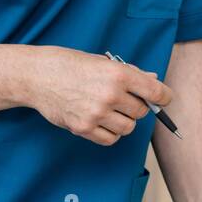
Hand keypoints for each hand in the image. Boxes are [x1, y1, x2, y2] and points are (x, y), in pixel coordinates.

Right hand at [30, 46, 172, 145]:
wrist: (38, 76)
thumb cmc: (71, 65)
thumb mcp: (103, 62)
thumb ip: (131, 73)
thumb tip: (153, 80)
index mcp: (119, 74)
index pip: (156, 92)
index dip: (163, 97)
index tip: (163, 99)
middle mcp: (110, 94)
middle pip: (142, 112)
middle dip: (137, 106)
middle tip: (124, 100)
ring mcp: (96, 114)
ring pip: (128, 127)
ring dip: (124, 121)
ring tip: (110, 110)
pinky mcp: (83, 128)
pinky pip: (110, 139)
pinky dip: (110, 133)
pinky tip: (102, 121)